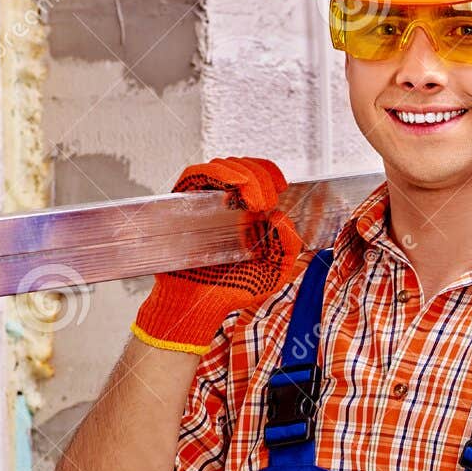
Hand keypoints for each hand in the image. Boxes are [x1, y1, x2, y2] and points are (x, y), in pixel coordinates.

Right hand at [132, 156, 304, 352]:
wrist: (198, 305)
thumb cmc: (231, 289)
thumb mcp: (273, 273)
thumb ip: (288, 247)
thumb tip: (281, 217)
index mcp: (246, 214)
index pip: (257, 177)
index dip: (270, 172)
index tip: (281, 185)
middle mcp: (224, 204)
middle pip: (242, 167)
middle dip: (260, 176)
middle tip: (266, 202)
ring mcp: (203, 203)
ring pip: (221, 166)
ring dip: (244, 174)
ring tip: (255, 201)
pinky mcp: (183, 204)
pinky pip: (196, 175)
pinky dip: (218, 173)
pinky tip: (236, 186)